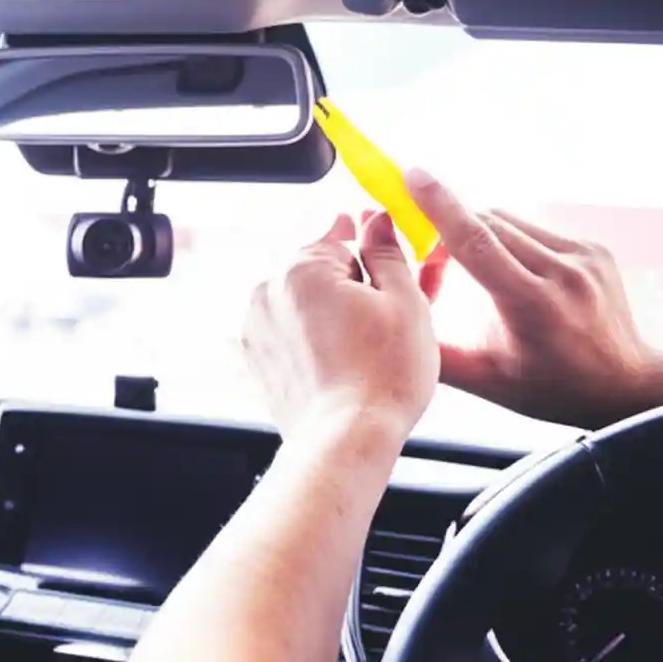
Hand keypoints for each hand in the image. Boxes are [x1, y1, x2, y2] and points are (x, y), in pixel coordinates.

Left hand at [242, 212, 437, 440]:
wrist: (344, 441)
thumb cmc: (382, 378)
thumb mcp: (405, 301)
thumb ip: (387, 251)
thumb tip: (377, 219)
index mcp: (303, 267)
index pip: (339, 231)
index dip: (369, 243)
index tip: (387, 256)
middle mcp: (269, 290)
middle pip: (319, 268)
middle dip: (351, 282)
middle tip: (387, 313)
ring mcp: (257, 326)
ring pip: (304, 301)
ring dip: (331, 311)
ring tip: (367, 345)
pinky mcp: (256, 358)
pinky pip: (290, 332)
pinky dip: (312, 338)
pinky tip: (342, 362)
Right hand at [407, 169, 653, 428]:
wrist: (626, 384)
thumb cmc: (550, 388)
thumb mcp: (487, 381)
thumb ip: (436, 353)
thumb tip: (394, 321)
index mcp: (532, 304)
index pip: (477, 242)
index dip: (439, 206)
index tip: (412, 175)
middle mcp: (562, 272)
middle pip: (487, 224)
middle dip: (448, 228)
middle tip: (425, 254)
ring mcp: (583, 256)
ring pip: (509, 222)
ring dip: (477, 233)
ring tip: (467, 267)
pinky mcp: (592, 248)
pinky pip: (534, 230)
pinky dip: (508, 241)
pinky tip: (506, 271)